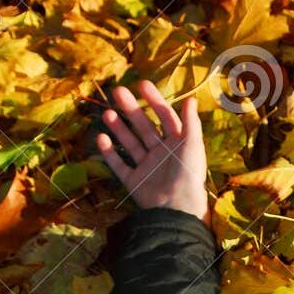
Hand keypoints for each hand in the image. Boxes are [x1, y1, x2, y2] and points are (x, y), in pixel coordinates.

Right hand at [94, 80, 209, 222]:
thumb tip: (190, 98)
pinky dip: (110, 153)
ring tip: (107, 113)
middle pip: (144, 127)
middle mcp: (161, 154)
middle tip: (117, 91)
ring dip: (119, 128)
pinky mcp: (134, 181)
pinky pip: (119, 165)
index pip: (165, 117)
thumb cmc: (188, 175)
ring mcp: (146, 167)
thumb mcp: (192, 145)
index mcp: (177, 144)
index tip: (141, 84)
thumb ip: (190, 122)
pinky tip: (101, 138)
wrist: (177, 209)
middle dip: (131, 109)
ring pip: (130, 143)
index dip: (155, 101)